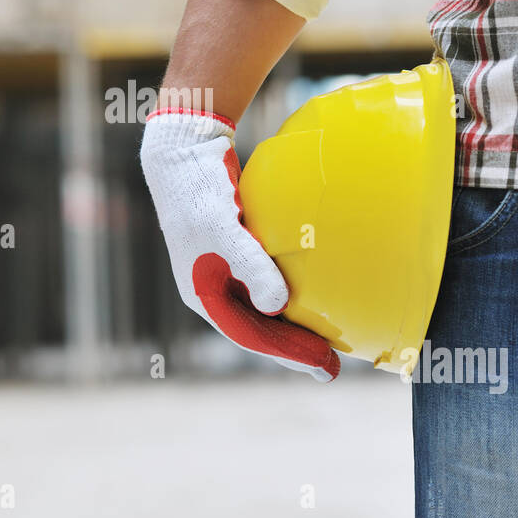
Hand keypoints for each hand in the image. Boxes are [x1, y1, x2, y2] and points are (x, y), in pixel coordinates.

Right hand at [140, 109, 339, 380]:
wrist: (184, 152)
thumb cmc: (200, 193)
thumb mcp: (225, 232)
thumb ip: (252, 267)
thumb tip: (277, 307)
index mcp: (203, 296)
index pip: (251, 337)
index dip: (288, 354)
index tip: (324, 366)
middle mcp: (212, 290)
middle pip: (258, 330)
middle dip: (294, 349)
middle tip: (333, 364)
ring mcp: (222, 271)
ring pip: (262, 310)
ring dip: (293, 325)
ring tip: (327, 336)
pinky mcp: (235, 250)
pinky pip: (267, 282)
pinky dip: (290, 295)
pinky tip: (317, 289)